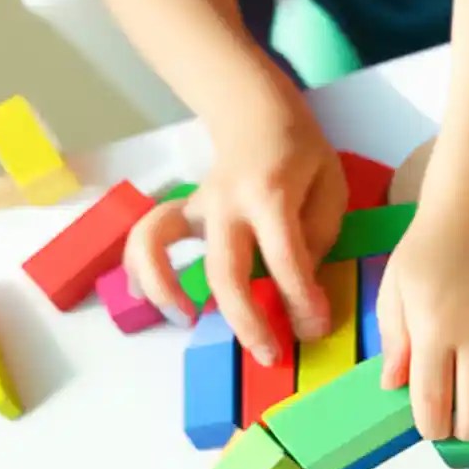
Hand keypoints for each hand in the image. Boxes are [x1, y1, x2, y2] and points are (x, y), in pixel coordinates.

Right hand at [124, 102, 347, 364]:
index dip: (301, 300)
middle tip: (270, 355)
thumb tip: (296, 287)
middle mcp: (225, 202)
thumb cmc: (300, 152)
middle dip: (247, 320)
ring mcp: (195, 206)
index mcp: (271, 194)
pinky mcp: (180, 212)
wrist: (256, 113)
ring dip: (167, 289)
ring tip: (189, 322)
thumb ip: (316, 236)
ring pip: (160, 246)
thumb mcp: (329, 186)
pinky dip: (140, 270)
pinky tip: (151, 300)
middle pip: (226, 270)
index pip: (285, 259)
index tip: (315, 327)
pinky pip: (145, 238)